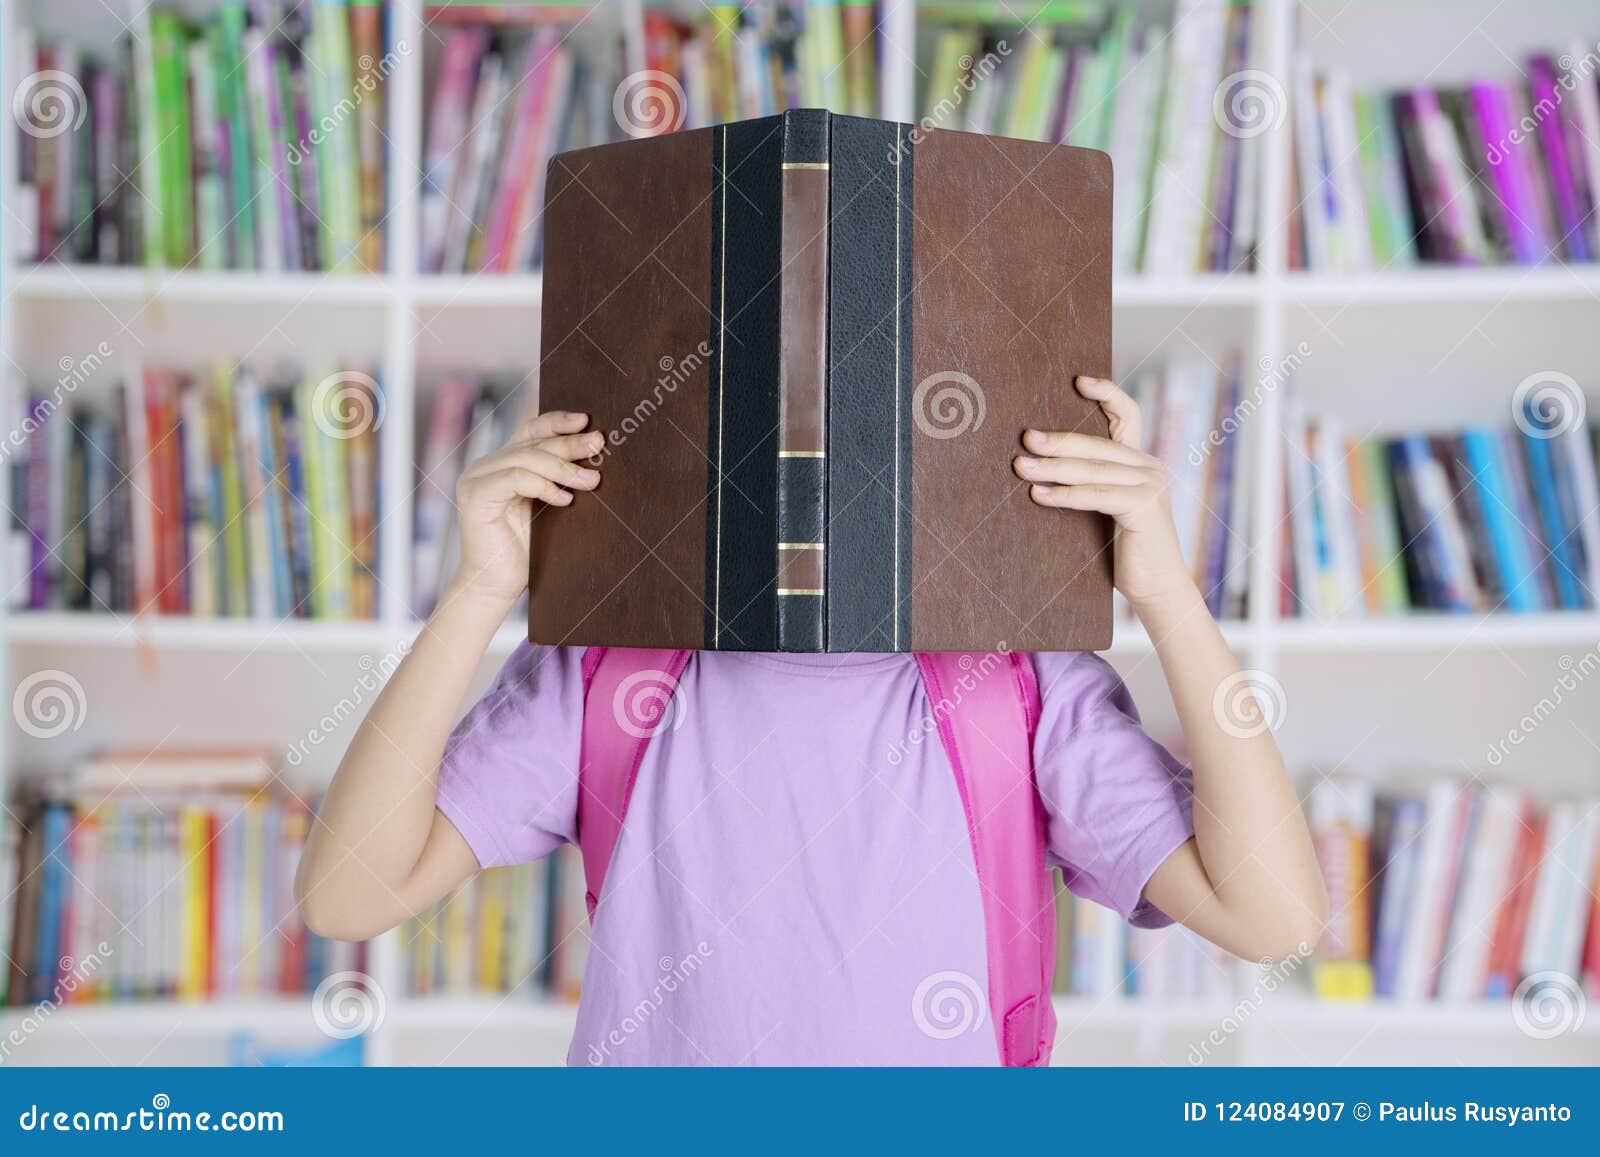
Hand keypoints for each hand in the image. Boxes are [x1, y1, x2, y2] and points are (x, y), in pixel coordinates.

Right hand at [447, 410, 602, 606]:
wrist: (497, 586)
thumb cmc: (526, 552)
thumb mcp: (547, 508)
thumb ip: (557, 481)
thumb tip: (594, 459)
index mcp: (502, 464)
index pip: (530, 432)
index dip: (557, 422)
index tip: (586, 421)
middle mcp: (486, 466)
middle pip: (533, 444)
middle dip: (569, 444)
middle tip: (598, 445)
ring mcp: (476, 478)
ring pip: (526, 459)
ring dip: (563, 468)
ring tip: (591, 480)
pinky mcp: (475, 495)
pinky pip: (515, 479)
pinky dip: (543, 486)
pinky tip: (564, 499)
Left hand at [1012, 376, 1192, 610]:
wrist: (1156, 588)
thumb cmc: (1124, 550)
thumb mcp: (1107, 509)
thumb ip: (1090, 483)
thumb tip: (1038, 466)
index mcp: (1140, 462)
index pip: (1128, 415)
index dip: (1106, 394)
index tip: (1079, 380)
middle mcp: (1148, 466)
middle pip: (1096, 444)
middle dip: (1057, 441)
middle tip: (1025, 439)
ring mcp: (1149, 485)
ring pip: (1091, 470)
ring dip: (1052, 469)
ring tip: (1020, 467)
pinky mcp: (1143, 506)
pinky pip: (1096, 495)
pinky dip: (1065, 495)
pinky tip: (1038, 495)